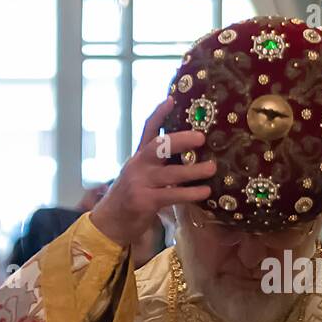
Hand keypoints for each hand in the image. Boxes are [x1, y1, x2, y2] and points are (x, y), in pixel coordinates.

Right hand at [90, 98, 215, 246]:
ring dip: (193, 170)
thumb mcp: (140, 175)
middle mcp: (138, 166)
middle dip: (180, 140)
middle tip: (201, 138)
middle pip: (158, 147)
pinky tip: (205, 192)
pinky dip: (190, 193)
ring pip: (169, 173)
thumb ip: (158, 164)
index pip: (148, 129)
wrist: (109, 223)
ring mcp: (140, 183)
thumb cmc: (131, 198)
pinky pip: (171, 195)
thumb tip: (188, 156)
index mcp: (139, 156)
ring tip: (212, 168)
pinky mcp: (144, 201)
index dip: (159, 114)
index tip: (172, 99)